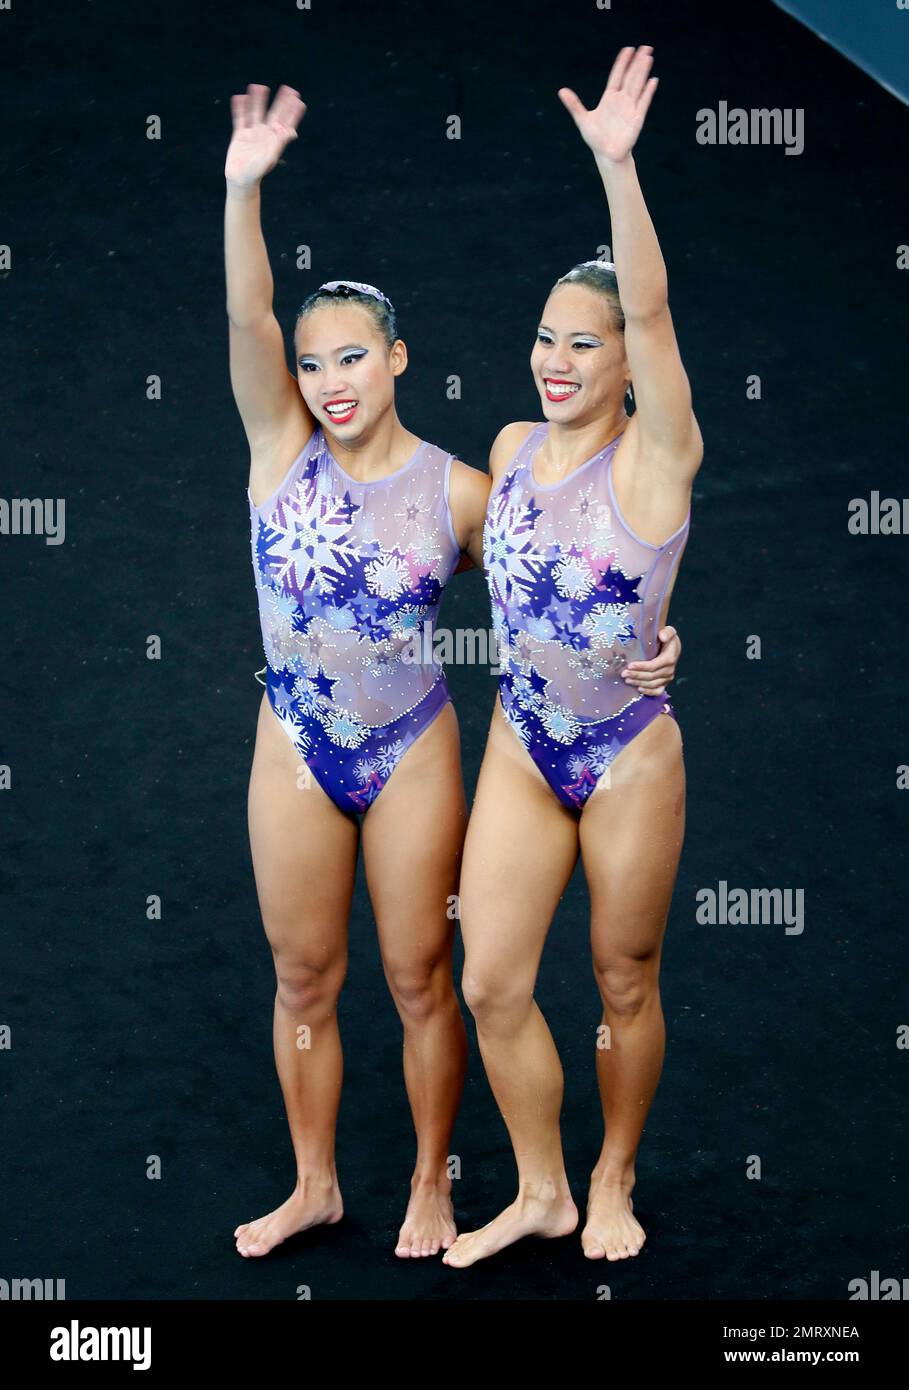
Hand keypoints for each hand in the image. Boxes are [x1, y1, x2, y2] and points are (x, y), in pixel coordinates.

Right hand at [225, 83, 306, 187]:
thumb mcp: (270, 157)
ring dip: (258, 100)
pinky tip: (240, 97)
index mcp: (275, 141)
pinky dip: (240, 108)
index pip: (286, 123)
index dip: (293, 112)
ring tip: (260, 86)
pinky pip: (240, 118)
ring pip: (256, 112)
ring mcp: (252, 134)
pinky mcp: (239, 135)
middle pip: (274, 114)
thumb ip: (280, 143)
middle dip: (281, 102)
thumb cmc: (257, 172)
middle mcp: (265, 135)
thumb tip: (291, 131)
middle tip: (288, 88)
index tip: (298, 100)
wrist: (241, 180)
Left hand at [558, 45, 657, 162]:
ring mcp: (630, 108)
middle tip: (645, 47)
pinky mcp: (637, 118)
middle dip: (637, 62)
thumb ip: (574, 105)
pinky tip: (653, 80)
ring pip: (638, 85)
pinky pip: (643, 102)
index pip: (617, 76)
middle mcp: (621, 100)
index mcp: (609, 98)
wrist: (607, 155)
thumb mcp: (582, 120)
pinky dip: (648, 92)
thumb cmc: (595, 138)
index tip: (628, 49)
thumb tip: (561, 91)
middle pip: (630, 77)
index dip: (622, 63)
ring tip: (648, 57)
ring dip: (643, 72)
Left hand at [621, 625, 680, 695]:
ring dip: (638, 683)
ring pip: (652, 684)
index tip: (629, 665)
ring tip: (627, 680)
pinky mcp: (665, 683)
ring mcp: (667, 678)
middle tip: (624, 674)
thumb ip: (667, 632)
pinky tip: (639, 689)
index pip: (654, 665)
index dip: (641, 667)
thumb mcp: (669, 632)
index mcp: (669, 658)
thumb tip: (662, 636)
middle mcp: (669, 670)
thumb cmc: (667, 639)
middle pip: (651, 676)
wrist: (672, 648)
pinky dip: (648, 692)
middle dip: (636, 675)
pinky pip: (658, 691)